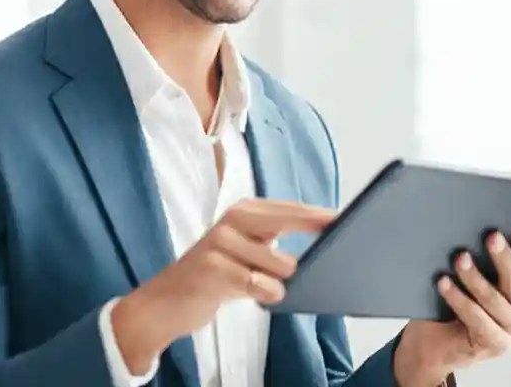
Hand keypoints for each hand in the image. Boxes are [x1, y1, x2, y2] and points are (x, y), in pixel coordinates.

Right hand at [111, 198, 335, 373]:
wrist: (166, 301)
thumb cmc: (214, 276)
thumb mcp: (244, 254)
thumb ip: (273, 244)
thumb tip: (317, 243)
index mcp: (242, 211)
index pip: (288, 209)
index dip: (317, 215)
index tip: (344, 218)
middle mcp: (231, 220)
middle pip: (285, 220)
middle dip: (313, 229)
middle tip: (337, 243)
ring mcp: (219, 241)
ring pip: (275, 260)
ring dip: (281, 280)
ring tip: (270, 288)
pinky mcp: (211, 267)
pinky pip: (255, 283)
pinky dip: (265, 293)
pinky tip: (262, 296)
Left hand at [393, 220, 510, 386]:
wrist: (433, 343)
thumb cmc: (451, 303)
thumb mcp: (468, 278)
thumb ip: (478, 259)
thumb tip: (471, 227)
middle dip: (504, 257)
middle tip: (491, 236)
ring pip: (494, 299)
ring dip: (474, 277)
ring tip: (459, 259)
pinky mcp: (495, 344)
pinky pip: (476, 317)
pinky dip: (458, 298)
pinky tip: (443, 283)